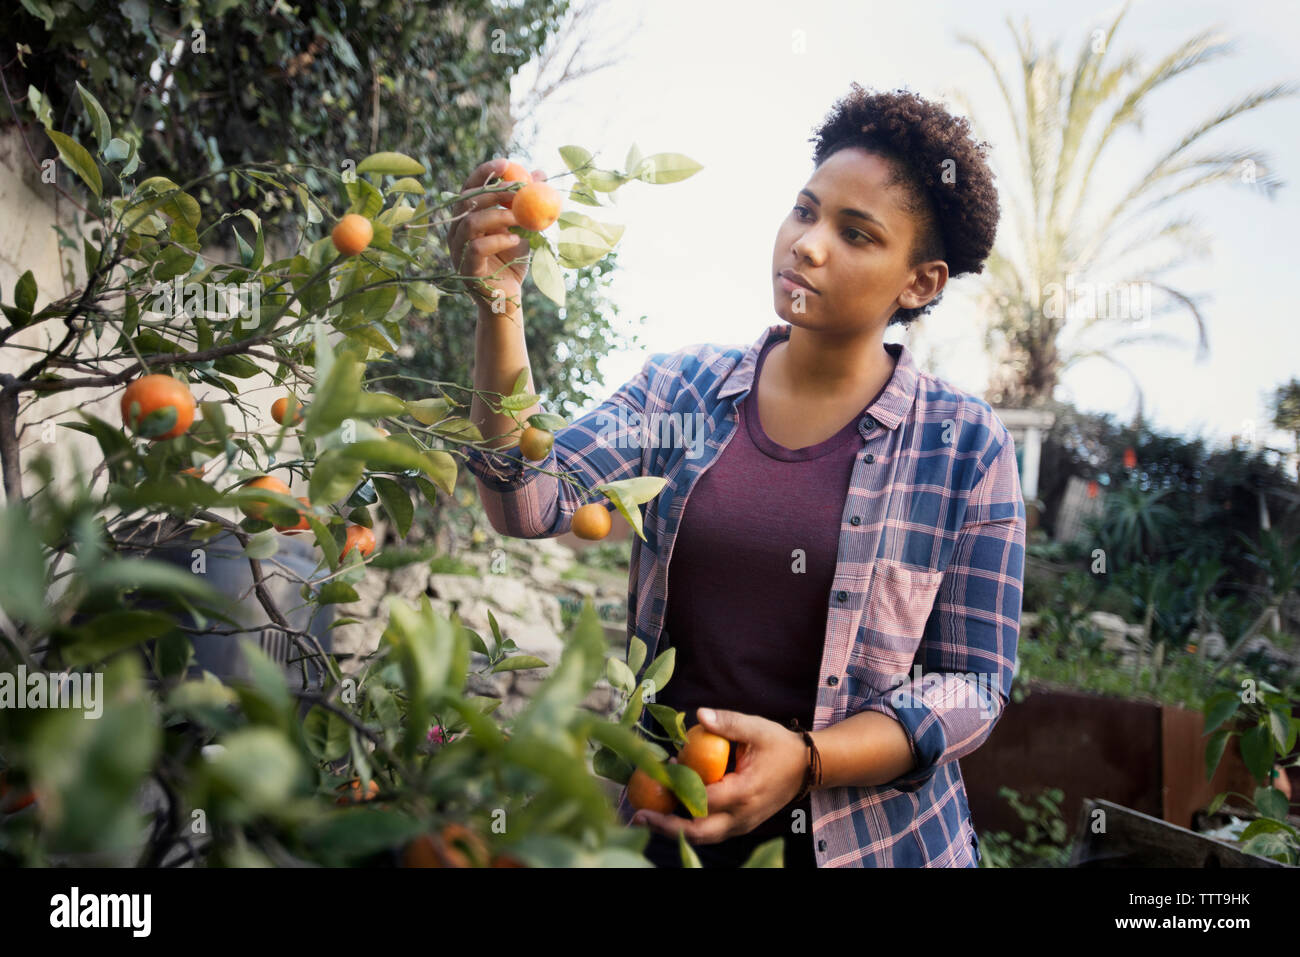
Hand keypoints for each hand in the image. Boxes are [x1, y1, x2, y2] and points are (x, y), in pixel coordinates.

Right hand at [446, 158, 545, 312]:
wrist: (510, 297)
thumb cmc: (512, 260)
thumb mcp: (523, 227)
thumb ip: (527, 202)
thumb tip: (540, 173)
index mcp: (466, 217)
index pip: (469, 187)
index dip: (485, 173)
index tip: (506, 163)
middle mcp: (456, 231)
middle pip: (467, 202)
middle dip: (494, 193)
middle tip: (518, 192)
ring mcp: (458, 251)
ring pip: (470, 223)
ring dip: (498, 216)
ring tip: (519, 219)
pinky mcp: (465, 270)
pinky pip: (477, 248)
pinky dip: (499, 240)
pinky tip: (516, 240)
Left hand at [630, 707, 808, 844]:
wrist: (807, 768)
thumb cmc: (780, 746)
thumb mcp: (757, 728)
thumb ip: (728, 722)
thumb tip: (700, 715)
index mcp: (745, 791)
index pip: (704, 800)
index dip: (679, 790)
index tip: (657, 776)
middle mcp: (743, 815)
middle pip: (699, 832)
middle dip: (666, 826)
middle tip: (638, 815)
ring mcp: (742, 825)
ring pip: (703, 838)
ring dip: (674, 830)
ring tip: (647, 817)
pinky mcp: (740, 826)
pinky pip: (710, 833)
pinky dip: (688, 827)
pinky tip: (670, 812)